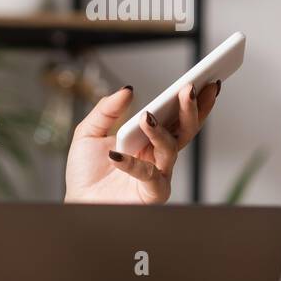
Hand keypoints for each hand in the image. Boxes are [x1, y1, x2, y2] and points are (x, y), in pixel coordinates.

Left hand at [64, 81, 219, 204]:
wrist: (77, 201)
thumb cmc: (86, 172)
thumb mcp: (89, 133)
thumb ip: (106, 110)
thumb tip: (127, 90)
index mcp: (150, 139)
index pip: (177, 117)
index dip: (192, 100)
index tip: (203, 78)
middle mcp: (159, 155)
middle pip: (185, 130)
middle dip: (190, 108)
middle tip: (190, 88)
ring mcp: (159, 174)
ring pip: (171, 149)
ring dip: (160, 132)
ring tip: (146, 117)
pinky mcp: (151, 193)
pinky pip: (148, 176)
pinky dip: (132, 164)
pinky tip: (116, 154)